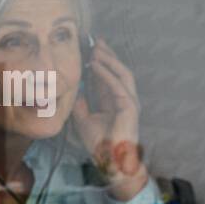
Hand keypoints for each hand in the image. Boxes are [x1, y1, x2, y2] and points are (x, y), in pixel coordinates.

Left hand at [70, 38, 147, 200]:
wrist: (110, 161)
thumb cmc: (99, 145)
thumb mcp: (83, 120)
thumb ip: (80, 105)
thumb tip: (74, 91)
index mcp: (115, 102)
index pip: (109, 77)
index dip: (101, 63)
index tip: (90, 49)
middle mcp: (125, 100)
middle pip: (119, 71)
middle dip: (108, 56)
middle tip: (96, 42)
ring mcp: (130, 103)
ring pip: (122, 74)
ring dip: (109, 60)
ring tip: (96, 49)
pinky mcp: (130, 107)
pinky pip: (118, 85)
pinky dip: (106, 74)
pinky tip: (95, 65)